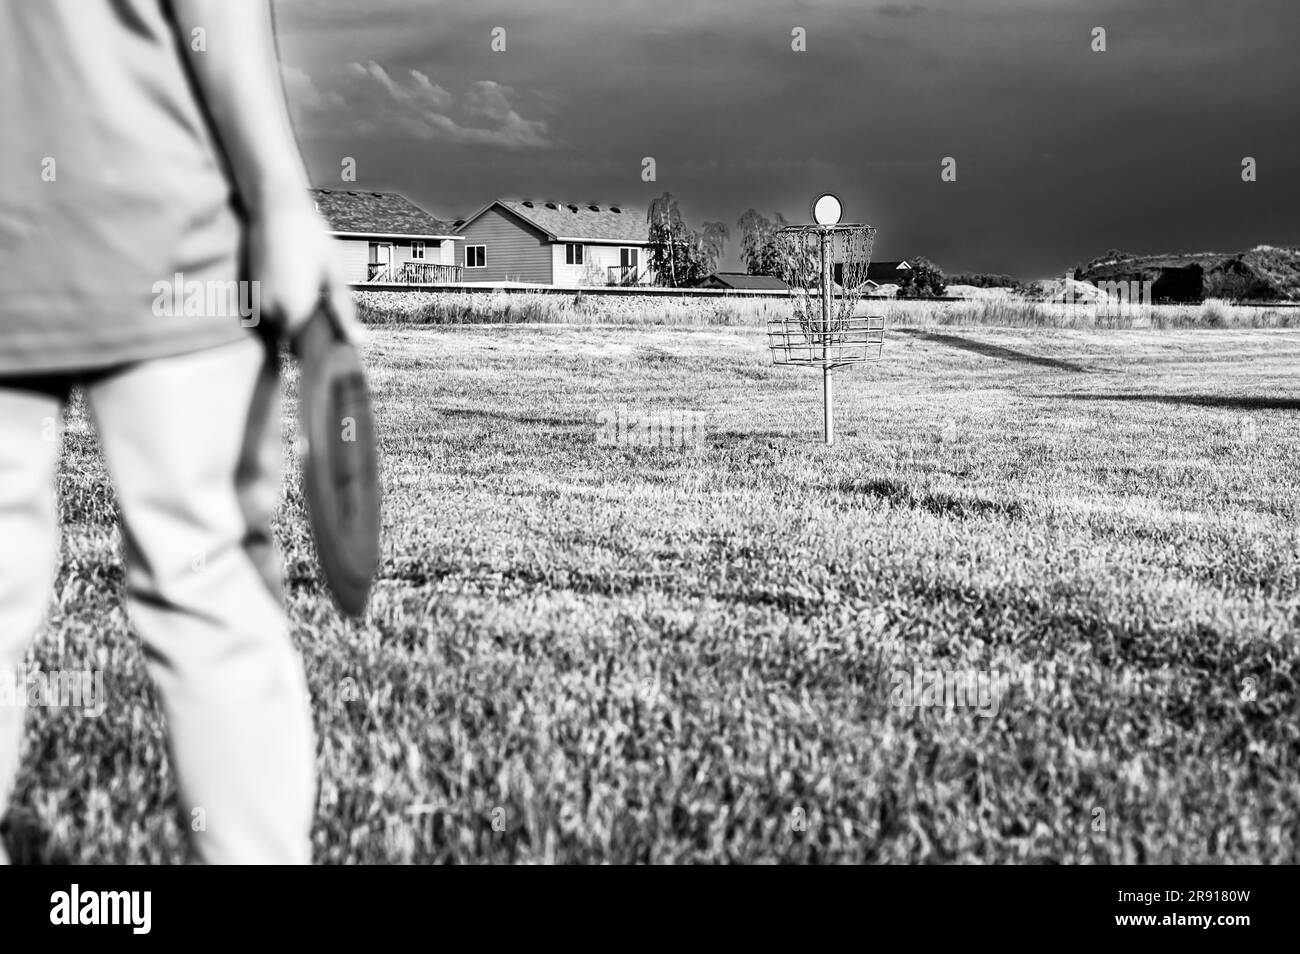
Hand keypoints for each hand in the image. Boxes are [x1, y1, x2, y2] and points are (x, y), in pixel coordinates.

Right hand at [247, 198, 364, 345]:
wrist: (275, 206)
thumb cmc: (308, 236)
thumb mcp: (335, 274)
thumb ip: (343, 311)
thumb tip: (357, 340)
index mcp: (293, 311)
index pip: (304, 352)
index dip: (319, 349)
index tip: (329, 340)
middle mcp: (268, 311)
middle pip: (289, 342)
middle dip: (305, 334)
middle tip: (318, 302)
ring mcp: (253, 302)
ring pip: (274, 330)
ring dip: (290, 321)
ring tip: (303, 286)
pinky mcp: (245, 292)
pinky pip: (262, 315)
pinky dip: (276, 309)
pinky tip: (289, 284)